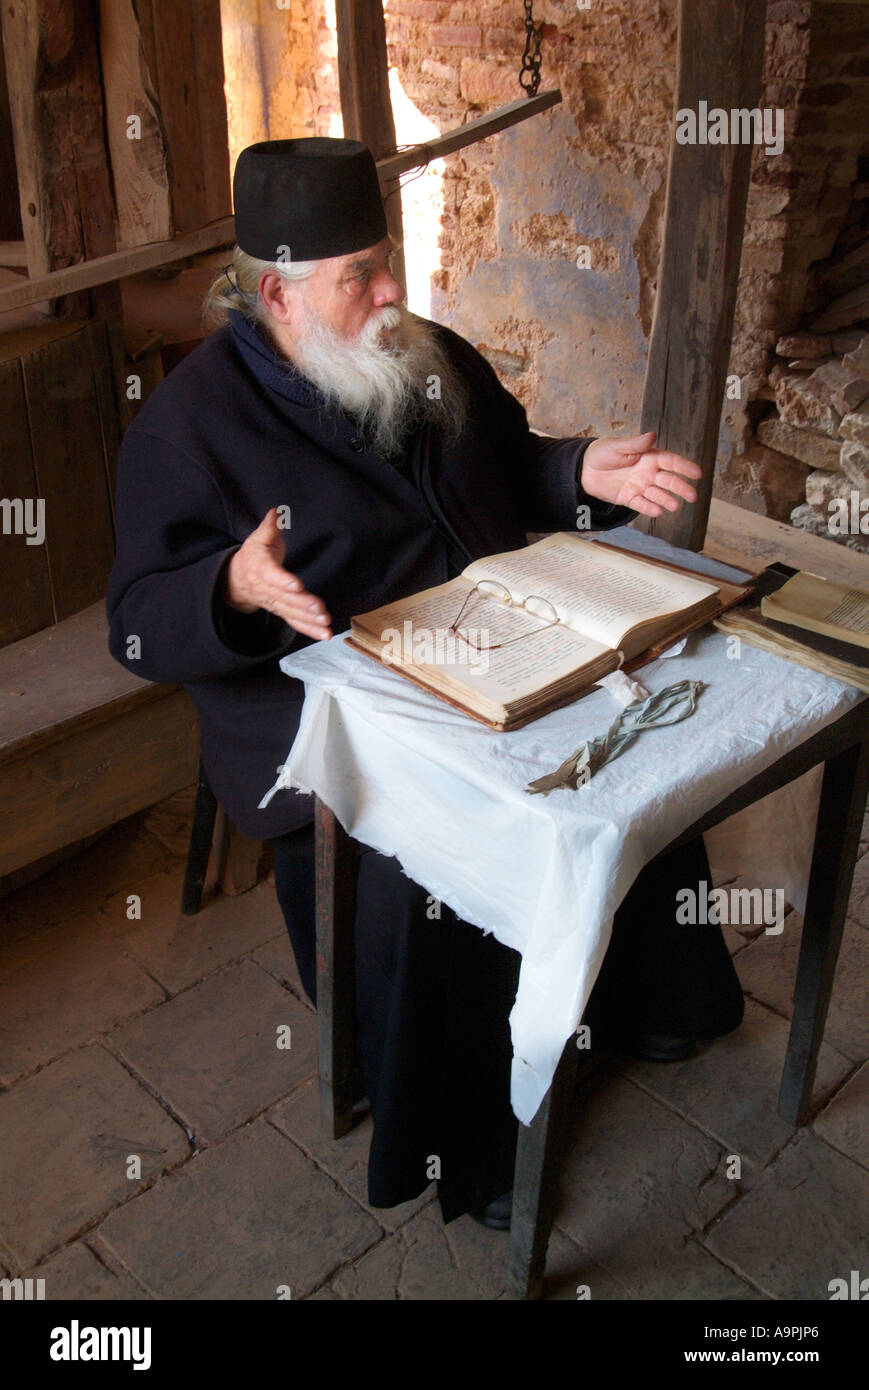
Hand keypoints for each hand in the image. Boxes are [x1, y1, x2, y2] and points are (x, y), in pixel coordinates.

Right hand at [224, 507, 332, 640]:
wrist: (238, 579)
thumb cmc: (254, 555)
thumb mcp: (258, 538)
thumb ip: (269, 527)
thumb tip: (277, 513)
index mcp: (260, 568)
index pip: (271, 575)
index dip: (283, 581)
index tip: (296, 585)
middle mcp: (267, 589)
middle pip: (285, 598)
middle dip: (303, 605)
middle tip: (320, 609)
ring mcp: (275, 602)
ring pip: (291, 612)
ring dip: (309, 620)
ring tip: (325, 623)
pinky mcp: (283, 611)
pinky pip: (295, 622)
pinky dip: (310, 630)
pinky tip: (325, 634)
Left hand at [580, 431, 701, 516]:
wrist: (584, 469)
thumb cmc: (602, 453)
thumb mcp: (617, 446)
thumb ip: (635, 444)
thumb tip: (652, 436)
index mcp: (649, 456)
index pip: (671, 461)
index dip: (684, 467)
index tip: (697, 473)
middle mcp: (648, 472)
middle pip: (668, 480)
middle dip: (681, 488)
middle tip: (693, 496)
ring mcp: (639, 486)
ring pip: (657, 494)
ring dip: (667, 500)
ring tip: (675, 506)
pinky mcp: (629, 498)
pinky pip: (641, 504)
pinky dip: (649, 508)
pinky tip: (658, 512)